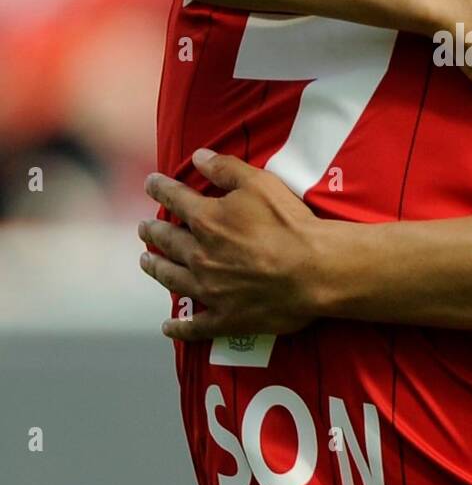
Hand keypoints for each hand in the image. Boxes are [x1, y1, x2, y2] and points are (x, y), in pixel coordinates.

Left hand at [139, 149, 330, 340]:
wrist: (314, 270)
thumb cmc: (290, 223)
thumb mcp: (260, 183)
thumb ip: (226, 169)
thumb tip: (198, 157)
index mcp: (207, 220)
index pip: (175, 199)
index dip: (160, 189)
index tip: (150, 183)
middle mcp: (200, 256)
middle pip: (167, 241)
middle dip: (153, 232)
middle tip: (143, 228)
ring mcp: (210, 290)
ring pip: (172, 279)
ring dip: (156, 269)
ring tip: (145, 263)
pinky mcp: (225, 318)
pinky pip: (194, 326)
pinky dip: (178, 327)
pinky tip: (168, 326)